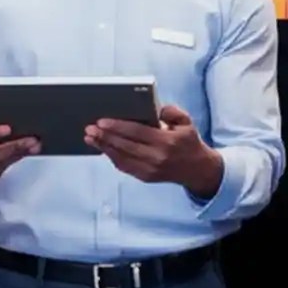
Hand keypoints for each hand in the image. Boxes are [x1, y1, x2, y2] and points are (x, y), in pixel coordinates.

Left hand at [84, 105, 223, 198]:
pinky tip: (103, 147)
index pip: (137, 132)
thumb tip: (155, 109)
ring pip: (121, 158)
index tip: (102, 121)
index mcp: (167, 141)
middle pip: (125, 146)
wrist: (198, 169)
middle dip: (105, 137)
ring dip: (104, 147)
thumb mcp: (187, 122)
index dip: (117, 127)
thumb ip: (172, 111)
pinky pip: (125, 167)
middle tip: (89, 128)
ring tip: (90, 137)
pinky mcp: (146, 177)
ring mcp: (150, 170)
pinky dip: (112, 156)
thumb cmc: (188, 141)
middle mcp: (157, 158)